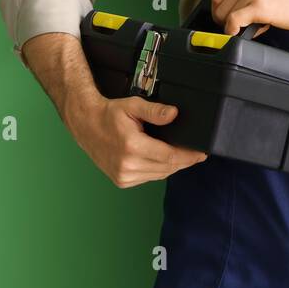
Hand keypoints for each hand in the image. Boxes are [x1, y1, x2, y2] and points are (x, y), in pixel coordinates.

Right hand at [60, 80, 206, 187]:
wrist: (86, 125)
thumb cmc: (109, 114)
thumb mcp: (133, 106)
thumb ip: (155, 111)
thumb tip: (174, 114)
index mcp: (132, 146)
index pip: (169, 157)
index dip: (188, 156)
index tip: (201, 153)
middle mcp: (127, 165)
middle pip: (167, 168)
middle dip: (183, 161)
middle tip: (194, 153)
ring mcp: (123, 176)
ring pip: (159, 175)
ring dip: (171, 166)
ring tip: (179, 155)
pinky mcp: (122, 181)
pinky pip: (148, 178)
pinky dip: (157, 170)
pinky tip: (159, 160)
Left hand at [211, 0, 288, 35]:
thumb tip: (233, 18)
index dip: (220, 13)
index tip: (227, 23)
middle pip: (218, 6)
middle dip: (224, 22)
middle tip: (242, 29)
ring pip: (224, 15)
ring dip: (234, 28)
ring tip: (254, 28)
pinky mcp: (259, 6)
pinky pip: (233, 22)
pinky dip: (234, 32)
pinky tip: (247, 33)